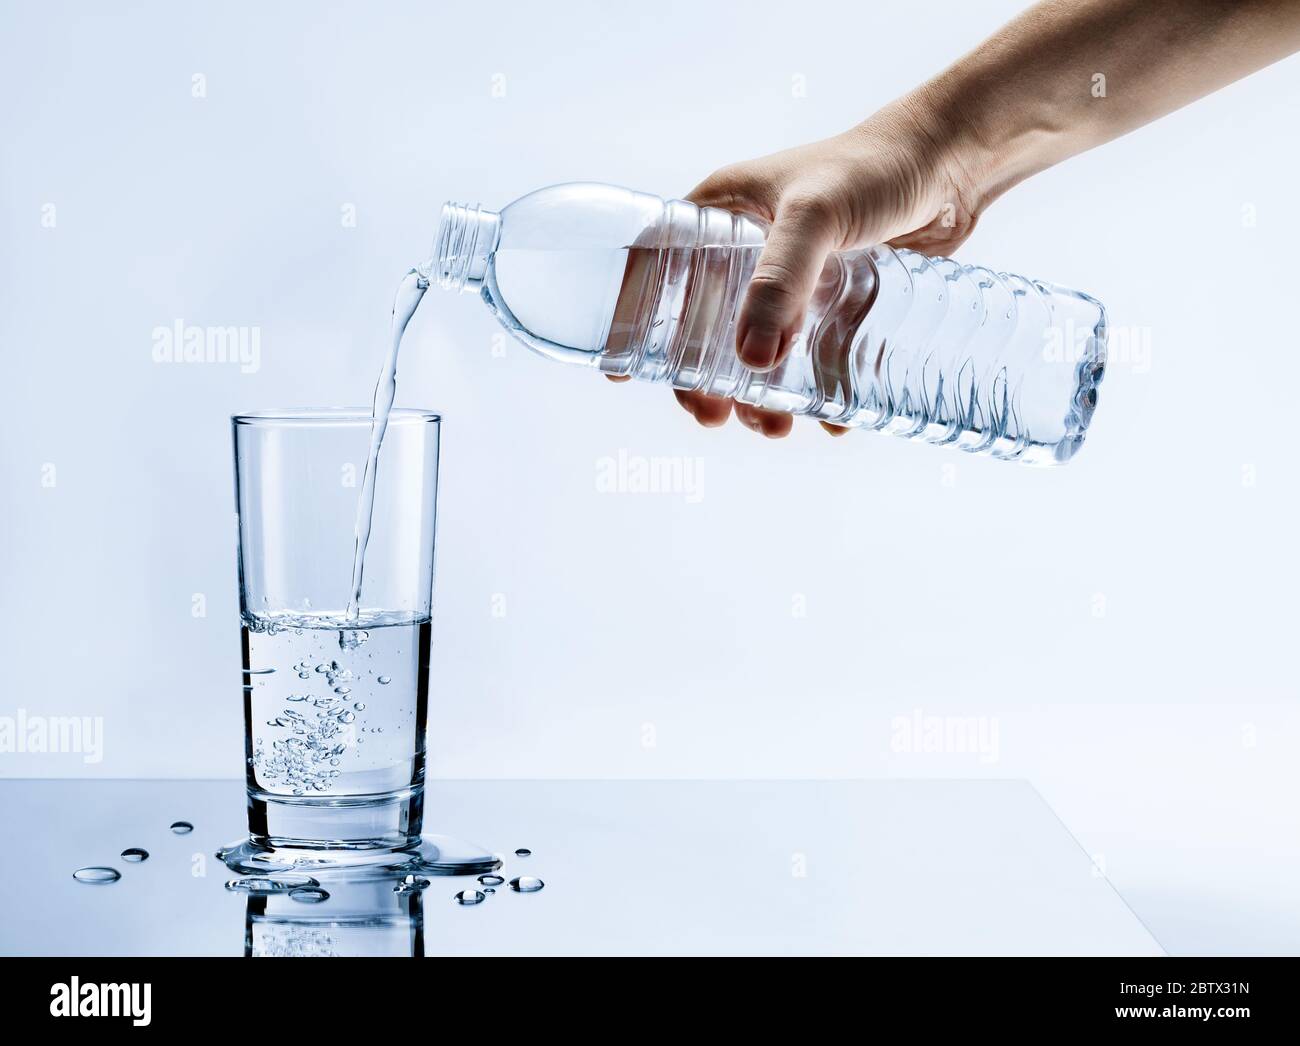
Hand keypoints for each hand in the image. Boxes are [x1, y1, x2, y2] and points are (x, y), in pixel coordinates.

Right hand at [609, 93, 983, 438]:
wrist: (955, 164)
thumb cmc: (874, 167)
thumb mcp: (815, 216)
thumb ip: (781, 281)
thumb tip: (752, 363)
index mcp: (717, 217)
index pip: (657, 275)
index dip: (633, 324)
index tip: (624, 377)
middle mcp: (746, 253)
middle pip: (704, 330)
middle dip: (706, 383)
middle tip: (714, 417)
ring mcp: (791, 285)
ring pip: (757, 356)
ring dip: (759, 399)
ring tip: (777, 426)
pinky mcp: (834, 308)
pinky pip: (812, 362)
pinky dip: (817, 395)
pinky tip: (832, 419)